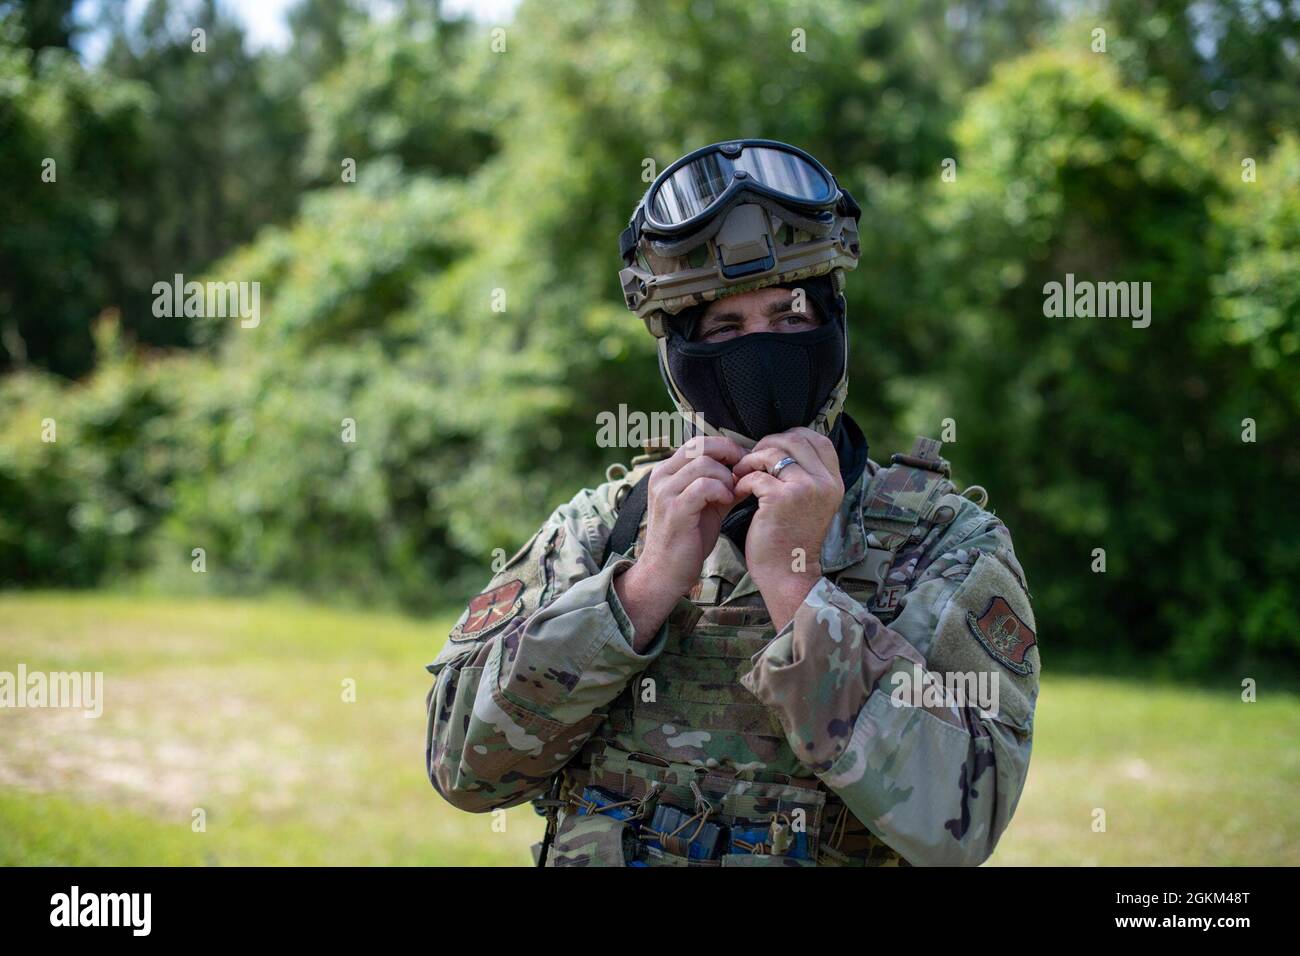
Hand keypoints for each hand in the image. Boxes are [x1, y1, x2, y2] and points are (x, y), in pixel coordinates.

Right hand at [614, 435, 746, 649]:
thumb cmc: (687, 540)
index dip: (723, 446)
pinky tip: (725, 502)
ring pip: (704, 464)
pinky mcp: (675, 509)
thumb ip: (722, 486)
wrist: (666, 572)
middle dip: (728, 454)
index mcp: (666, 472)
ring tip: (730, 495)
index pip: (696, 442)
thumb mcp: (706, 506)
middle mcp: (661, 477)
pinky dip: (720, 490)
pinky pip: (703, 486)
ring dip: (725, 477)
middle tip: (742, 471)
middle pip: (699, 446)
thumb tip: (748, 471)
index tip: (741, 461)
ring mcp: (665, 492)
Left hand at [732, 427, 843, 629]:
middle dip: (766, 445)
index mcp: (834, 482)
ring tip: (741, 475)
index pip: (818, 439)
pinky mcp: (782, 498)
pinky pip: (756, 474)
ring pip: (773, 452)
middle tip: (751, 462)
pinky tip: (740, 493)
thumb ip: (805, 475)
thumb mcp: (811, 503)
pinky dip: (743, 481)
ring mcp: (805, 489)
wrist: (788, 573)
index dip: (792, 436)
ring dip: (751, 460)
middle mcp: (825, 482)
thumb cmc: (792, 538)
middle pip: (794, 439)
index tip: (772, 449)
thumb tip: (781, 446)